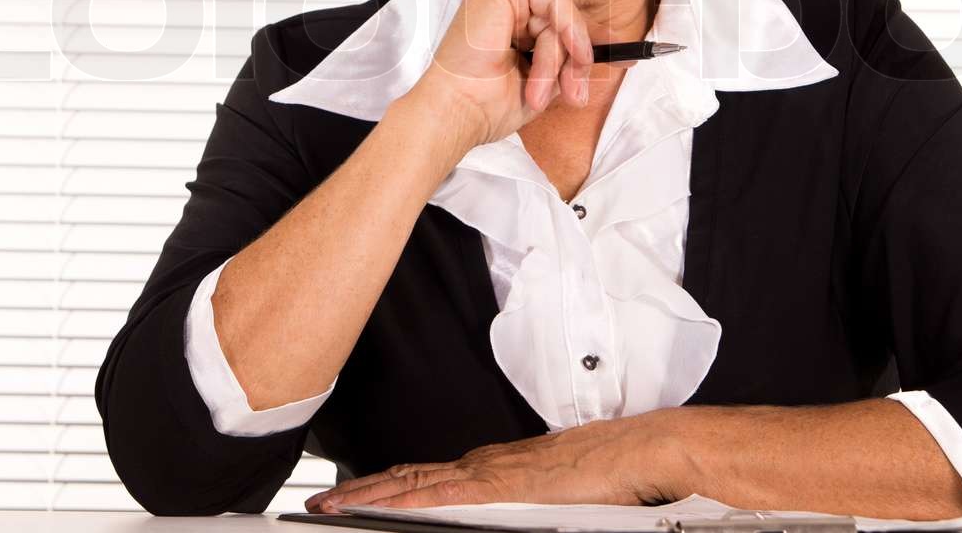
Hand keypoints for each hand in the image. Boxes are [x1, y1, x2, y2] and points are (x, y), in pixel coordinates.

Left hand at [303, 411, 685, 511]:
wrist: (639, 449)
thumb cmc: (612, 472)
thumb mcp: (558, 494)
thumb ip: (526, 504)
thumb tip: (516, 513)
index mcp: (495, 466)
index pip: (426, 474)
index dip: (386, 484)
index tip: (354, 495)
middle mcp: (486, 463)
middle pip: (408, 475)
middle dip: (360, 490)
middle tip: (321, 503)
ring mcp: (491, 471)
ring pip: (412, 481)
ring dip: (367, 494)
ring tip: (331, 506)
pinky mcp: (502, 486)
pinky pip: (441, 496)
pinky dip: (404, 501)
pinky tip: (377, 510)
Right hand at [407, 0, 597, 150]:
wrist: (459, 112)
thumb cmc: (487, 104)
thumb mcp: (543, 81)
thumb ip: (568, 61)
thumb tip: (608, 51)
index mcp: (509, 22)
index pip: (560, 22)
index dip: (590, 40)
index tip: (627, 59)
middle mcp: (505, 3)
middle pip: (564, 21)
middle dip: (577, 60)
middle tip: (574, 93)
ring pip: (561, 16)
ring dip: (559, 59)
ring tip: (537, 91)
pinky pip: (556, 2)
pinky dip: (563, 32)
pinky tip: (552, 59)